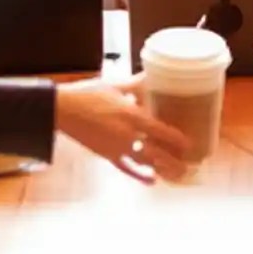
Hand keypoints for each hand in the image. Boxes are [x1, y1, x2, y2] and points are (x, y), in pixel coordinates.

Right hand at [55, 74, 188, 183]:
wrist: (62, 109)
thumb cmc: (88, 94)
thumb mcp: (115, 85)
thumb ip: (136, 84)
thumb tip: (154, 73)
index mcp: (131, 115)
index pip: (160, 131)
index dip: (177, 139)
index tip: (190, 143)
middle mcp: (126, 134)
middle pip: (156, 152)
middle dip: (174, 159)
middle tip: (189, 163)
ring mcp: (116, 147)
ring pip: (145, 162)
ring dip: (162, 168)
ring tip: (177, 173)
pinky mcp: (106, 155)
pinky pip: (126, 168)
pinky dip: (140, 175)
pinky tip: (152, 180)